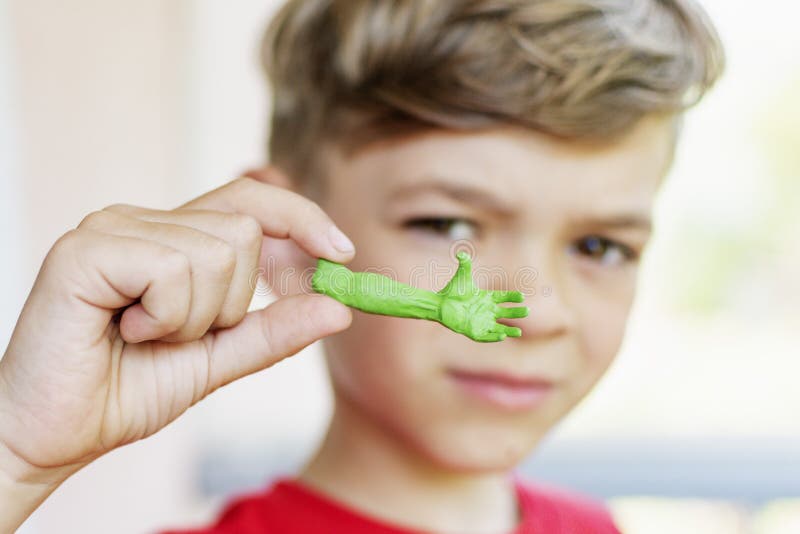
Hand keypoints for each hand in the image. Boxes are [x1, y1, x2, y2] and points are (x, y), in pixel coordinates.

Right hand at [0, 174, 353, 529]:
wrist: (56, 434)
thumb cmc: (128, 389)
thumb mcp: (220, 358)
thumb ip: (275, 330)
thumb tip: (340, 306)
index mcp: (173, 237)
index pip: (252, 199)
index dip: (302, 216)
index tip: (342, 251)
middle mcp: (143, 220)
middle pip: (245, 229)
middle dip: (231, 303)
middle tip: (176, 333)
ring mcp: (113, 227)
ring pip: (217, 251)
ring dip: (195, 317)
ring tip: (145, 335)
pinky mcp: (87, 248)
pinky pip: (174, 269)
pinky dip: (166, 317)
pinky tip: (124, 330)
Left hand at [437, 251, 528, 341]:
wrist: (440, 304)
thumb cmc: (453, 291)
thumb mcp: (462, 277)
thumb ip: (465, 264)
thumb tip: (461, 253)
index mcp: (487, 297)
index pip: (504, 297)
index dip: (513, 297)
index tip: (522, 297)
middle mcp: (487, 310)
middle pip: (506, 313)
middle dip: (516, 313)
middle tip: (527, 311)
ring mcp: (481, 322)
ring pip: (499, 328)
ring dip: (509, 330)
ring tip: (519, 332)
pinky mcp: (473, 331)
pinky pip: (486, 336)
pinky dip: (494, 337)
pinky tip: (502, 336)